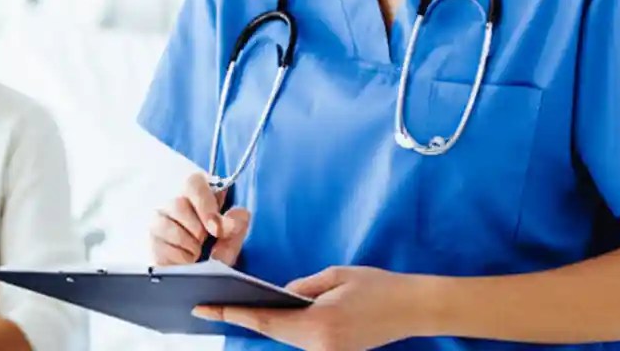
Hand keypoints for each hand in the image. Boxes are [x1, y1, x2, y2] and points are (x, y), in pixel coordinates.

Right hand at [151, 172, 250, 265]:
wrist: (199, 281)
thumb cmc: (215, 256)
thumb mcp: (232, 241)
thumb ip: (237, 225)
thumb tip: (237, 214)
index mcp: (200, 196)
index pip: (194, 183)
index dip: (205, 203)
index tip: (216, 228)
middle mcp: (176, 203)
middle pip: (179, 203)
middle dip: (197, 229)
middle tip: (204, 241)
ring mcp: (160, 220)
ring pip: (168, 224)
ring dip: (188, 244)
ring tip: (195, 252)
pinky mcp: (151, 239)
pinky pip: (162, 245)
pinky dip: (179, 257)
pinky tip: (184, 260)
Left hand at [193, 266, 433, 350]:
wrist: (415, 308)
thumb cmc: (377, 286)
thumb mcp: (335, 276)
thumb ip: (301, 287)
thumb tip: (277, 295)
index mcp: (317, 324)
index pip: (264, 320)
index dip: (231, 314)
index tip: (204, 308)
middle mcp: (319, 345)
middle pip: (271, 332)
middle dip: (241, 317)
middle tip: (208, 305)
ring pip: (285, 337)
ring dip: (262, 322)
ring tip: (231, 307)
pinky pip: (300, 339)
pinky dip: (283, 327)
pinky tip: (267, 314)